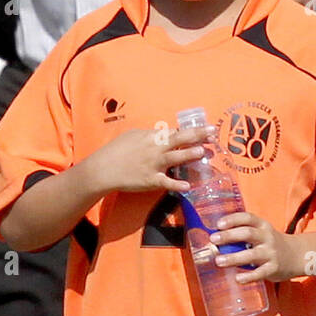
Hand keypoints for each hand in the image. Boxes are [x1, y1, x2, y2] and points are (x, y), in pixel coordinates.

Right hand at [89, 124, 214, 195]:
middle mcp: (155, 149)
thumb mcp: (132, 136)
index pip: (175, 132)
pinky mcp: (150, 180)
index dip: (192, 131)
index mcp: (152, 137)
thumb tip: (162, 133)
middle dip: (198, 135)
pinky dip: (176, 185)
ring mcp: (153, 165)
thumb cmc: (116, 151)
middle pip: (179, 139)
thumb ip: (149, 135)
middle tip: (213, 133)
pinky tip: (187, 186)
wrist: (103, 169)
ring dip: (189, 154)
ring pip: (175, 158)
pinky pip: (166, 182)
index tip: (207, 129)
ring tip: (203, 152)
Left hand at [210, 212, 304, 282]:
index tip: (218, 224)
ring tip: (219, 261)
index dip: (232, 219)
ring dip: (234, 258)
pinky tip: (238, 279)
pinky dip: (248, 277)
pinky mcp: (274, 269)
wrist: (298, 255)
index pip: (247, 218)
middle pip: (248, 233)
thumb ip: (244, 234)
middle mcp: (267, 237)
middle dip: (229, 236)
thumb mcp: (262, 233)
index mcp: (263, 226)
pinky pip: (260, 273)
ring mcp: (271, 253)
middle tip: (214, 239)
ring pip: (251, 255)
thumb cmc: (272, 244)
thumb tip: (216, 240)